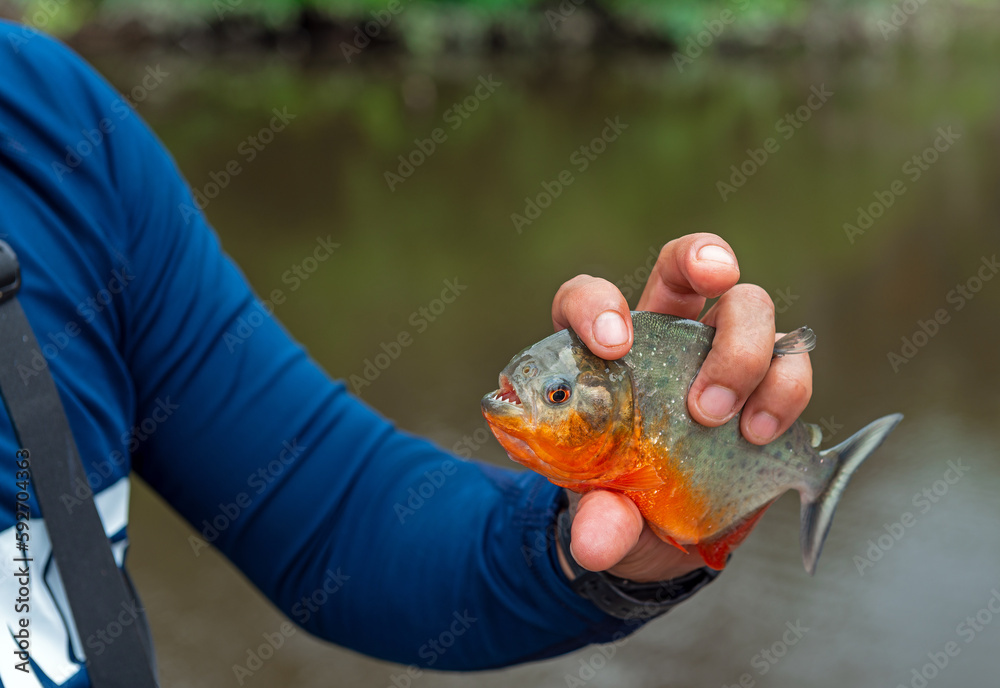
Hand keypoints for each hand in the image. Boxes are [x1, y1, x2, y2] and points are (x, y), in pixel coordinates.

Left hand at [549, 233, 812, 581]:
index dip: (597, 304)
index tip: (611, 344)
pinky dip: (786, 388)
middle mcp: (662, 339)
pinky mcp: (765, 387)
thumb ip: (598, 521)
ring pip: (749, 304)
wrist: (665, 535)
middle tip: (711, 296)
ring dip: (744, 350)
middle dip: (703, 262)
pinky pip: (792, 362)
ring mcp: (719, 355)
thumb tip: (597, 541)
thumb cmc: (618, 502)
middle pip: (685, 265)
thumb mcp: (600, 515)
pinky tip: (759, 432)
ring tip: (719, 418)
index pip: (587, 298)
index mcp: (603, 355)